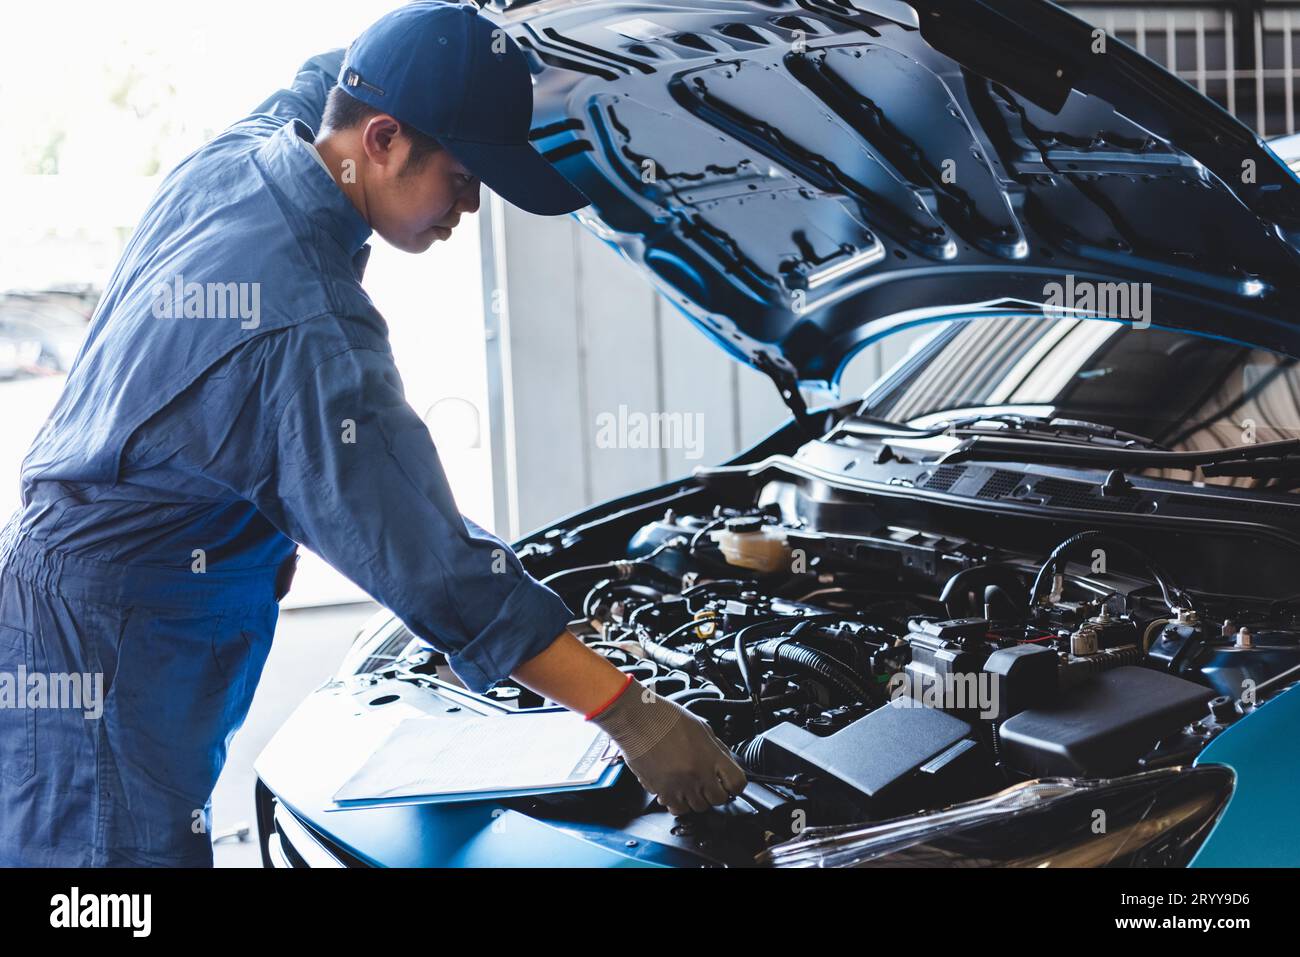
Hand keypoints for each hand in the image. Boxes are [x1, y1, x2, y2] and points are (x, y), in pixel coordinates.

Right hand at [588, 678, 747, 814]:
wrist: (637, 720)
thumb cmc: (665, 717)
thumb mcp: (701, 726)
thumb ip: (716, 748)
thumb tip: (725, 763)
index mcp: (710, 756)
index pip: (737, 783)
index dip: (735, 785)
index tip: (728, 783)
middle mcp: (697, 773)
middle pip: (718, 800)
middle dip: (715, 792)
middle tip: (707, 783)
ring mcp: (679, 785)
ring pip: (698, 807)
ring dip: (696, 798)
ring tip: (689, 784)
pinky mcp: (662, 791)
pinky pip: (677, 809)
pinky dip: (678, 803)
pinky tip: (675, 789)